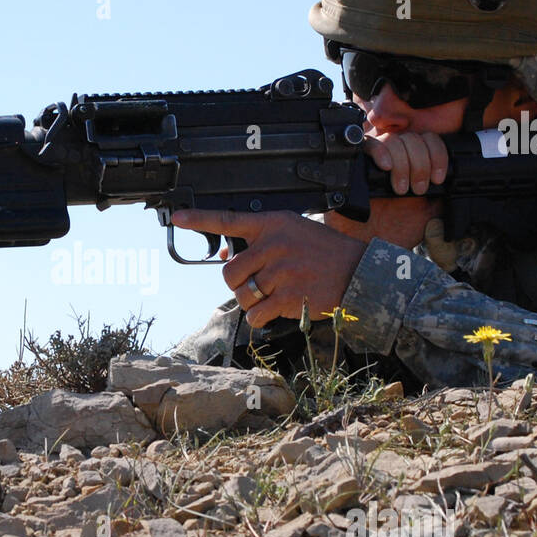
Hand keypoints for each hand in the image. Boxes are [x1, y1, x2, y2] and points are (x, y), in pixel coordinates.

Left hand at [171, 209, 365, 328]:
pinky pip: (255, 315)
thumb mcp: (293, 234)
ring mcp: (280, 271)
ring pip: (241, 296)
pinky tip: (278, 309)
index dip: (199, 219)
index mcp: (272, 224)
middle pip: (229, 272)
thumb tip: (224, 259)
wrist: (359, 272)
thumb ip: (261, 243)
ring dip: (252, 302)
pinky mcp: (287, 296)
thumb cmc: (323, 253)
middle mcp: (273, 245)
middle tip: (260, 284)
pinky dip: (261, 318)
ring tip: (274, 294)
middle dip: (239, 284)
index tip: (177, 218)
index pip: (228, 220)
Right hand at [325, 130, 447, 247]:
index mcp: (415, 164)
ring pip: (394, 141)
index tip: (438, 179)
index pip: (430, 140)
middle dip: (421, 164)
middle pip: (413, 138)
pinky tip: (386, 167)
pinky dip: (380, 152)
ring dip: (403, 164)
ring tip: (400, 189)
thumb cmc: (397, 230)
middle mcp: (398, 158)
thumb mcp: (431, 212)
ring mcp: (377, 159)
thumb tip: (457, 181)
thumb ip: (443, 195)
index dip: (438, 155)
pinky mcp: (358, 163)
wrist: (371, 245)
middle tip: (417, 190)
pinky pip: (369, 144)